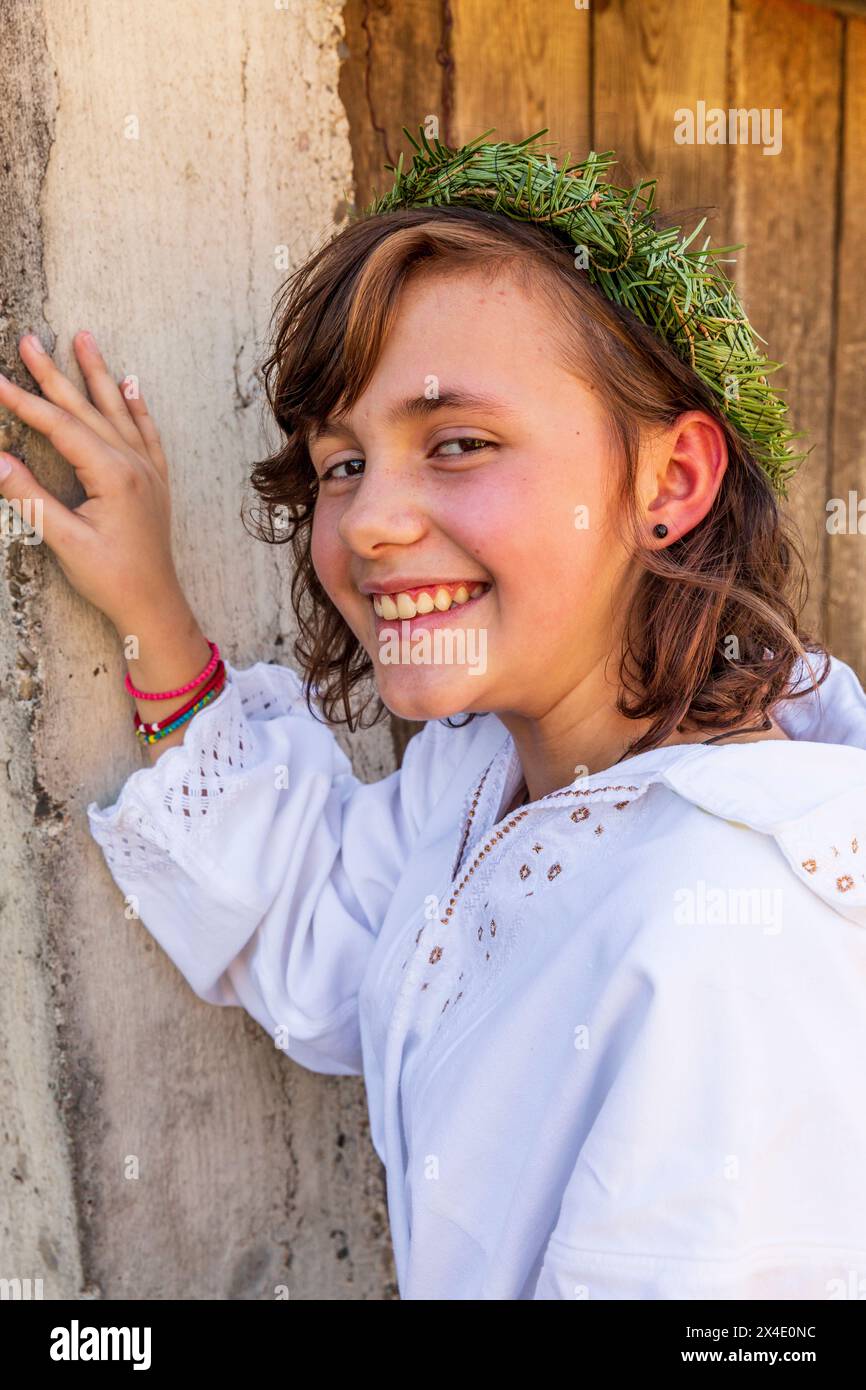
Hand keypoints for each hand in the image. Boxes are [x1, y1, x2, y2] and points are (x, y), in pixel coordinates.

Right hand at [0, 332, 187, 631]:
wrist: (155, 605)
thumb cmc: (111, 578)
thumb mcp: (64, 540)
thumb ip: (29, 497)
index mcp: (113, 475)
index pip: (60, 427)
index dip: (24, 403)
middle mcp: (134, 463)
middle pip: (86, 409)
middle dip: (55, 373)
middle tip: (29, 340)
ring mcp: (149, 470)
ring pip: (118, 410)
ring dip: (98, 373)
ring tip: (85, 338)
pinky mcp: (156, 481)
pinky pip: (145, 431)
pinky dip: (135, 405)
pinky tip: (131, 384)